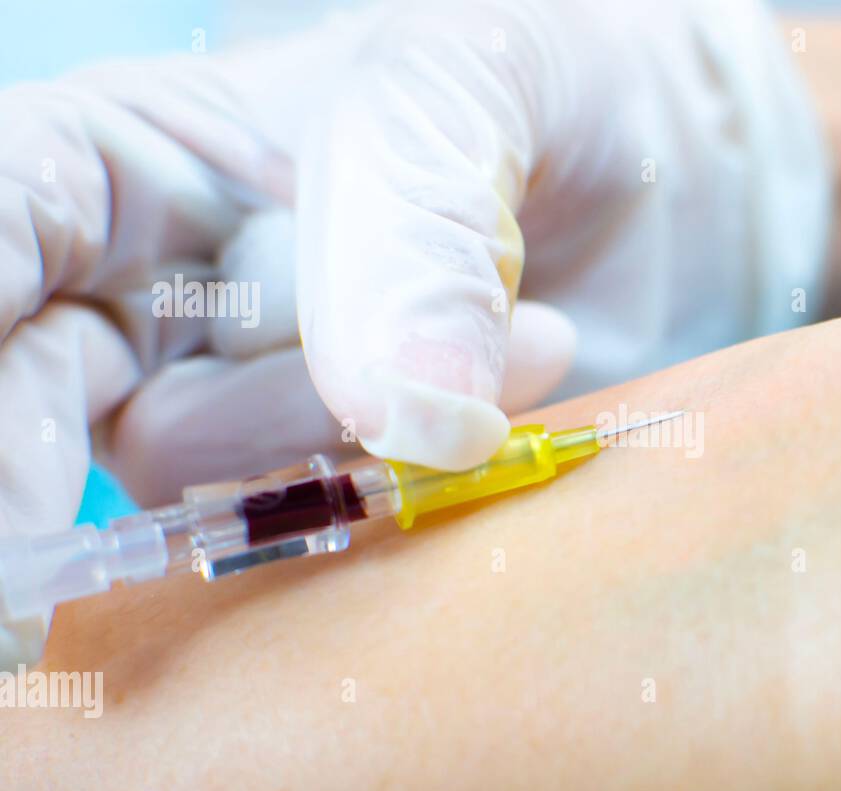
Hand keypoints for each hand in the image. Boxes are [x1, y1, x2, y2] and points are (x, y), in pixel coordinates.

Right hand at [0, 0, 826, 662]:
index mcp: (137, 154)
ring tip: (533, 330)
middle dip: (24, 460)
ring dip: (340, 431)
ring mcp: (246, 389)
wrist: (663, 170)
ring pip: (191, 469)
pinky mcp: (342, 467)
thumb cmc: (545, 76)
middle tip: (34, 552)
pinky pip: (313, 515)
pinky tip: (520, 385)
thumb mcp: (471, 84)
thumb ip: (418, 216)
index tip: (5, 435)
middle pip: (25, 387)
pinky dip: (404, 477)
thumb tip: (408, 410)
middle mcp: (160, 283)